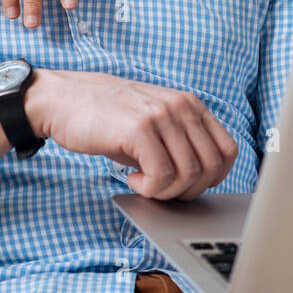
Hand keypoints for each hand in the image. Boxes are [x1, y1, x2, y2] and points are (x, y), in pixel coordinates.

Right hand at [29, 69, 239, 199]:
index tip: (186, 185)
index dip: (213, 178)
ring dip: (167, 192)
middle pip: (212, 167)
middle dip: (188, 191)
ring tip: (143, 184)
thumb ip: (179, 144)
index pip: (228, 151)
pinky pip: (162, 176)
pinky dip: (150, 189)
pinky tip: (132, 179)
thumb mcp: (153, 124)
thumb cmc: (107, 118)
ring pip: (189, 174)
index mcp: (190, 104)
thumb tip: (199, 182)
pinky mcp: (140, 128)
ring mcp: (162, 115)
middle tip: (161, 190)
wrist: (64, 100)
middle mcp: (182, 106)